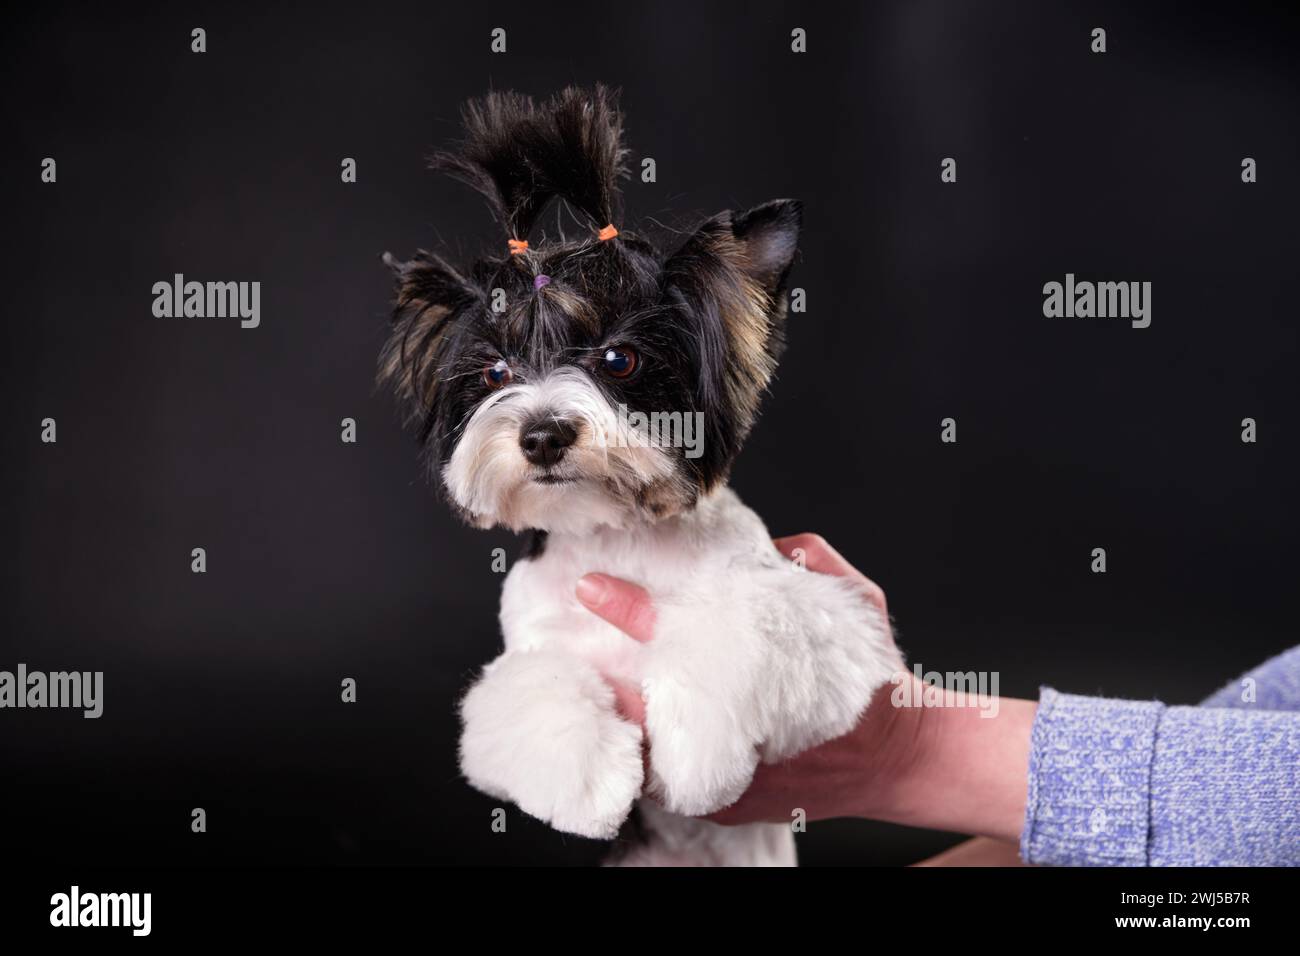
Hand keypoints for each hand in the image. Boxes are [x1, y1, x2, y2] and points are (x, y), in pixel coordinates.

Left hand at [576, 533, 1036, 842]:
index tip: (593, 589)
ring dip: (628, 726)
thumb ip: (815, 564)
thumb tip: (778, 546)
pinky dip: (654, 764)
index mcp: (756, 666)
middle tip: (573, 659)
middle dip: (610, 680)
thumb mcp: (860, 603)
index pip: (678, 631)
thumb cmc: (876, 684)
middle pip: (649, 704)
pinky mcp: (731, 802)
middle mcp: (738, 722)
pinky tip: (640, 744)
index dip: (630, 608)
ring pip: (654, 752)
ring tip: (594, 702)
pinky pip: (674, 786)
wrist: (903, 758)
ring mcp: (732, 771)